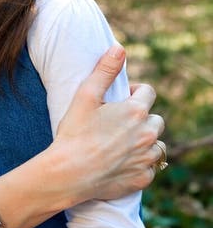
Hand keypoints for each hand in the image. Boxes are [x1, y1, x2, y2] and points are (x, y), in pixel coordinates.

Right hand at [55, 44, 164, 201]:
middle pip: (156, 120)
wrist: (69, 173)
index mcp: (135, 111)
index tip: (120, 100)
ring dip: (145, 142)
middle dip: (142, 118)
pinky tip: (123, 162)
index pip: (148, 93)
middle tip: (119, 123)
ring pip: (157, 145)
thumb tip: (119, 49)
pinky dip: (141, 163)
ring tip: (123, 143)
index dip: (134, 93)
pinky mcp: (142, 178)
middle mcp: (147, 134)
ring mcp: (146, 158)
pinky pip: (150, 167)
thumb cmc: (75, 132)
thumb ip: (105, 70)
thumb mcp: (86, 95)